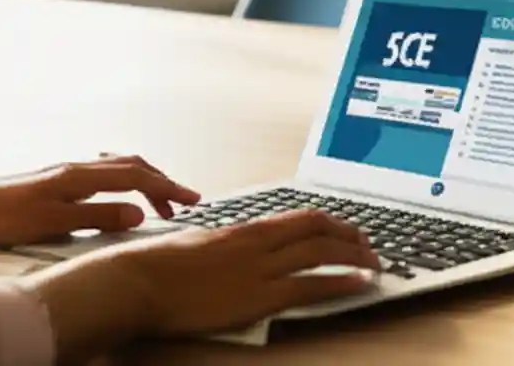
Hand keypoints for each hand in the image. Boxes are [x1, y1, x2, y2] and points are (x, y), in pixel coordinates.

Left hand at [0, 155, 200, 245]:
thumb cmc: (4, 217)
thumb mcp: (54, 222)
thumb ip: (98, 216)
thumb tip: (139, 214)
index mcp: (81, 176)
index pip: (137, 177)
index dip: (167, 188)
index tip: (192, 201)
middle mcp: (77, 168)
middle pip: (132, 166)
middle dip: (162, 182)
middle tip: (184, 203)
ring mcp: (66, 172)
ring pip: (118, 167)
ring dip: (144, 180)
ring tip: (159, 201)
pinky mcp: (56, 180)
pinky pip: (103, 172)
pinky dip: (124, 178)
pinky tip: (118, 189)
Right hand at [25, 210, 380, 357]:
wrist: (138, 282)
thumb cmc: (157, 267)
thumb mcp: (197, 246)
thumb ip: (223, 248)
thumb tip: (233, 252)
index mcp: (243, 230)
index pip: (299, 217)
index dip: (330, 221)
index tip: (346, 228)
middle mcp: (258, 243)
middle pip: (317, 229)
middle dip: (349, 235)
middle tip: (369, 244)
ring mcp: (260, 269)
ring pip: (321, 252)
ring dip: (354, 256)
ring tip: (374, 262)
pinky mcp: (258, 297)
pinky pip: (311, 285)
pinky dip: (341, 282)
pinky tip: (359, 283)